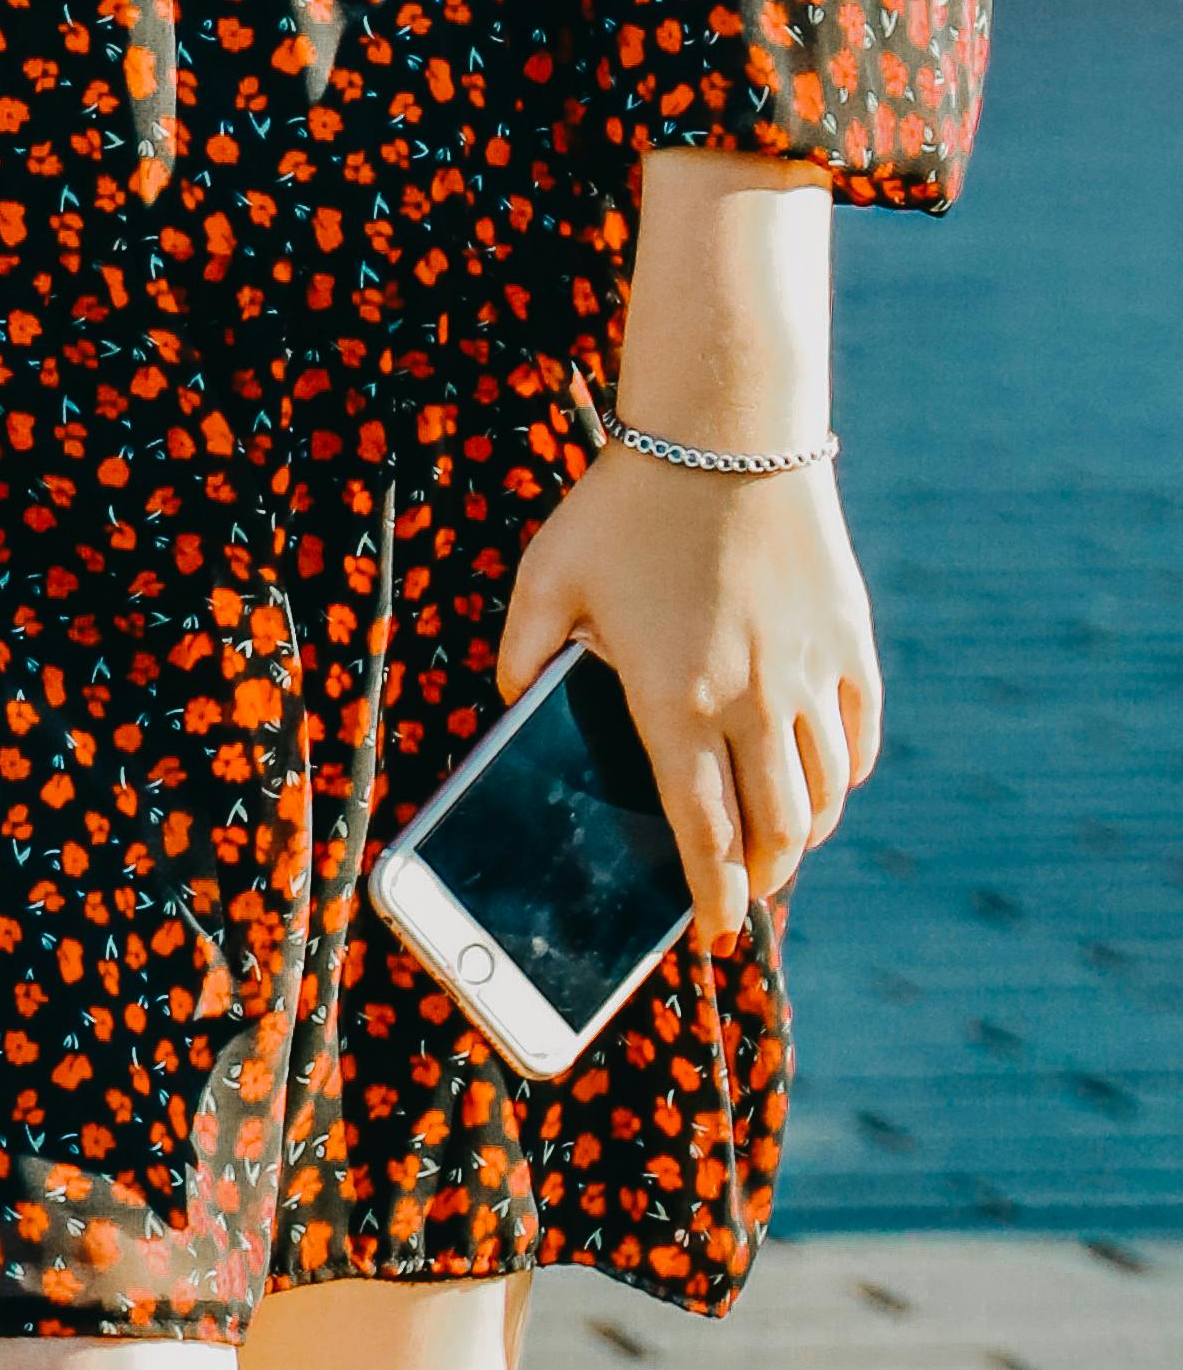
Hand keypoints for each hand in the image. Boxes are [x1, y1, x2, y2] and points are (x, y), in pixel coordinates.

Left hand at [491, 437, 880, 950]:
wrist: (726, 433)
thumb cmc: (626, 504)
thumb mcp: (548, 573)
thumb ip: (521, 647)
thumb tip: (509, 699)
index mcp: (673, 702)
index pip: (702, 835)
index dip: (711, 899)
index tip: (710, 936)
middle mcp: (751, 703)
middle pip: (774, 832)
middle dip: (759, 881)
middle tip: (742, 897)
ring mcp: (809, 675)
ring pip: (824, 794)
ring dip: (804, 837)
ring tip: (781, 849)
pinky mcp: (850, 642)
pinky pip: (859, 736)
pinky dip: (846, 776)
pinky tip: (827, 783)